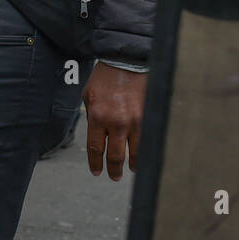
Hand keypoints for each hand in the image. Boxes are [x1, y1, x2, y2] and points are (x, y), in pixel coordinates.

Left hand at [83, 62, 146, 180]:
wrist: (126, 62)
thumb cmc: (105, 78)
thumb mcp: (88, 97)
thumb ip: (92, 118)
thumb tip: (97, 136)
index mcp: (97, 117)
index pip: (95, 149)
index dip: (96, 164)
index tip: (97, 172)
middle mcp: (116, 122)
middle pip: (115, 156)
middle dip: (114, 170)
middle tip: (114, 177)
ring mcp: (136, 121)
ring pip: (136, 153)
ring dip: (134, 164)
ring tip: (132, 170)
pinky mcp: (149, 117)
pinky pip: (148, 140)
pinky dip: (147, 151)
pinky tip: (146, 156)